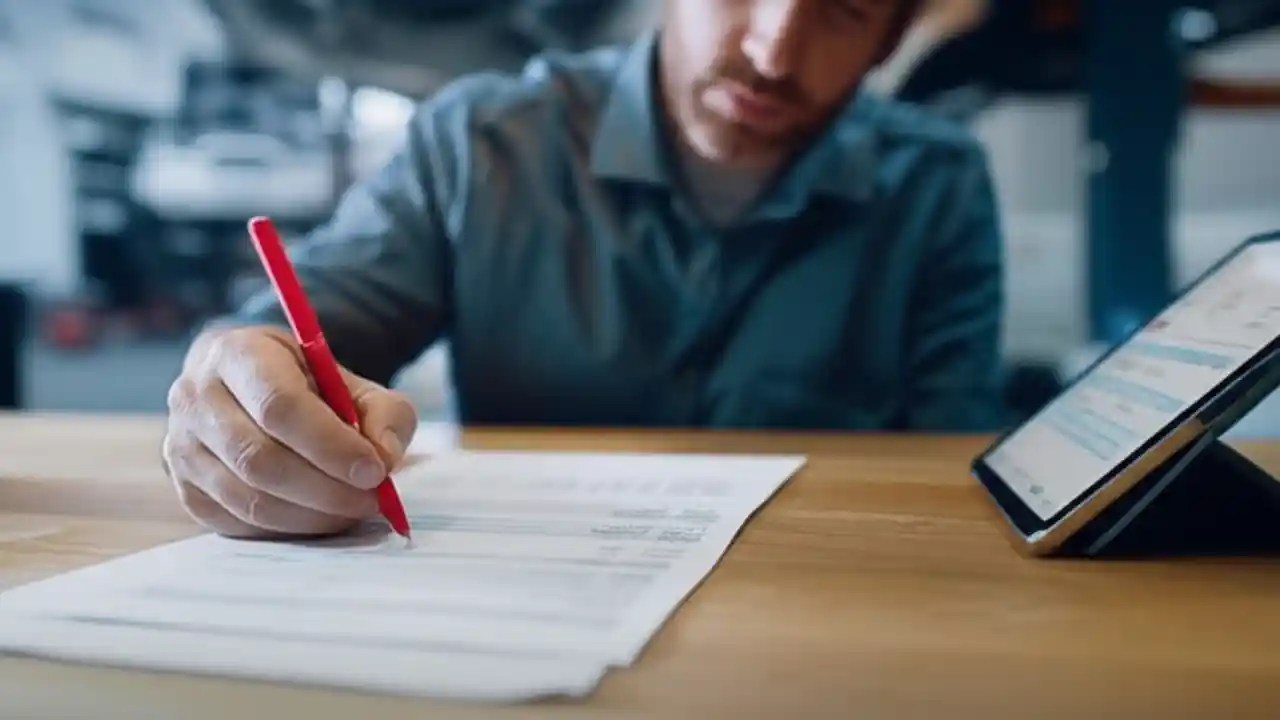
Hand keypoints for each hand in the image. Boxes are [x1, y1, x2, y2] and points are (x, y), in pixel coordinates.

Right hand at [162, 325, 417, 538]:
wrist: (250, 387)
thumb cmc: (305, 384)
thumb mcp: (353, 382)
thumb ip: (384, 413)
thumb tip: (384, 458)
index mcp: (237, 353)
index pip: (279, 405)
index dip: (330, 445)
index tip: (374, 470)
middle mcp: (195, 396)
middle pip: (259, 458)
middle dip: (325, 488)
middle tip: (371, 499)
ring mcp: (181, 445)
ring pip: (247, 498)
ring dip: (311, 514)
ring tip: (353, 509)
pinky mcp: (184, 487)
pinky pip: (237, 522)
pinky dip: (287, 528)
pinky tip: (319, 516)